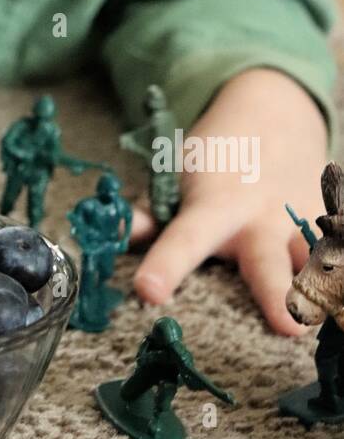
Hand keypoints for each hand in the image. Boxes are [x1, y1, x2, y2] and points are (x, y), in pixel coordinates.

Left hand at [128, 69, 325, 335]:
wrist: (273, 113)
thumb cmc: (218, 163)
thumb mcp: (180, 181)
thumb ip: (153, 216)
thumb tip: (116, 233)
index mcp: (214, 209)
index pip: (183, 240)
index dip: (165, 265)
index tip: (148, 292)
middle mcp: (261, 221)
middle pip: (267, 264)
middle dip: (276, 293)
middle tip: (289, 326)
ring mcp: (303, 225)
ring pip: (320, 261)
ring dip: (329, 287)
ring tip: (336, 317)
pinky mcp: (333, 224)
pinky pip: (343, 251)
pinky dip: (343, 269)